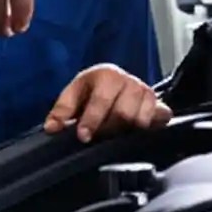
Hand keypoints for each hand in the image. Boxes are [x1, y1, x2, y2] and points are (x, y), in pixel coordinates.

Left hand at [43, 64, 171, 142]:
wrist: (115, 84)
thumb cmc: (91, 90)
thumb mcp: (73, 95)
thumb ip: (61, 111)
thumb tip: (51, 128)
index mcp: (107, 74)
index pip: (101, 100)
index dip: (91, 120)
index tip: (83, 136)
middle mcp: (130, 81)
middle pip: (123, 114)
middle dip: (108, 128)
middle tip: (98, 136)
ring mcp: (147, 93)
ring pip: (141, 121)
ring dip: (126, 131)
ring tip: (113, 133)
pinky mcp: (160, 106)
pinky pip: (159, 121)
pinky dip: (148, 130)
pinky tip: (135, 132)